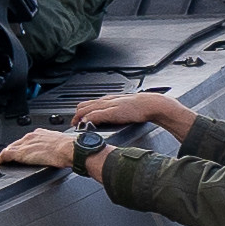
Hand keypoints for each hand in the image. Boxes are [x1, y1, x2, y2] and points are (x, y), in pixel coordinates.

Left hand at [0, 130, 84, 174]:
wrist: (70, 149)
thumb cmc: (70, 149)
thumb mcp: (61, 145)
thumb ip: (55, 148)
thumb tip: (59, 154)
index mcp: (41, 133)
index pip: (27, 140)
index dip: (22, 147)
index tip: (21, 152)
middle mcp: (31, 136)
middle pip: (17, 144)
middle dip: (12, 151)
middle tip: (9, 159)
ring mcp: (25, 144)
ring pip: (10, 149)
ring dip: (6, 156)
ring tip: (3, 162)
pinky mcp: (21, 153)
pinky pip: (6, 155)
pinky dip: (1, 159)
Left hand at [68, 87, 194, 132]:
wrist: (151, 104)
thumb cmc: (141, 108)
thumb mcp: (124, 108)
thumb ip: (117, 112)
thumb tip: (111, 118)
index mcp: (109, 100)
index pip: (89, 104)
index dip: (80, 112)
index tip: (78, 120)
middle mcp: (106, 101)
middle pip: (83, 106)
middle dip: (76, 116)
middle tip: (73, 124)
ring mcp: (108, 106)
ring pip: (86, 109)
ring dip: (79, 118)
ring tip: (76, 126)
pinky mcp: (111, 112)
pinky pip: (95, 115)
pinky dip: (88, 119)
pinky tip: (85, 124)